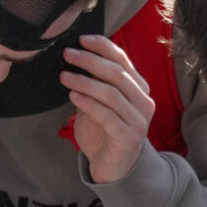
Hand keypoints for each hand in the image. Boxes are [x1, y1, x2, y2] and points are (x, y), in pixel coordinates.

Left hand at [63, 34, 154, 185]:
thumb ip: (95, 81)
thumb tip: (75, 55)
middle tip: (67, 54)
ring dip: (84, 82)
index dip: (103, 47)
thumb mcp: (100, 102)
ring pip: (111, 93)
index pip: (123, 60)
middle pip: (117, 74)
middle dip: (90, 61)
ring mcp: (138, 120)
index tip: (81, 39)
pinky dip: (88, 103)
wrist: (113, 167)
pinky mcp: (128, 137)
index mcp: (139, 88)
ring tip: (64, 76)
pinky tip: (72, 96)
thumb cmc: (104, 131)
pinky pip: (106, 115)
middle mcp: (143, 101)